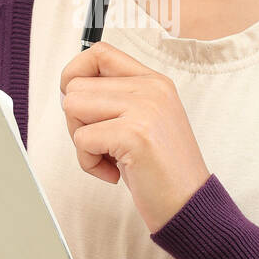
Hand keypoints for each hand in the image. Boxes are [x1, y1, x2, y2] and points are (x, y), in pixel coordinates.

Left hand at [59, 41, 211, 233]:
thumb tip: (67, 90)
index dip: (75, 73)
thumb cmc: (161, 170)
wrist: (190, 205)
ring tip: (109, 157)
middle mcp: (151, 88)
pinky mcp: (135, 133)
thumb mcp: (143, 122)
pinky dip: (89, 163)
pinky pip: (82, 139)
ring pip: (73, 107)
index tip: (79, 104)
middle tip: (102, 145)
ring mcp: (144, 108)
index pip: (100, 53)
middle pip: (76, 85)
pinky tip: (114, 173)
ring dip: (81, 141)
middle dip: (77, 121)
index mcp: (154, 81)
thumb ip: (113, 100)